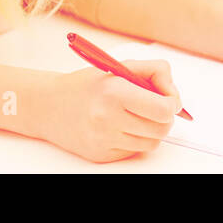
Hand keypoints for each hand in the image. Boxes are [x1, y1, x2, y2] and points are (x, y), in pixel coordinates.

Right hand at [35, 60, 181, 162]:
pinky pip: (134, 151)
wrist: (48, 106)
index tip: (168, 98)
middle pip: (162, 129)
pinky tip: (119, 126)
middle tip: (154, 107)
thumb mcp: (118, 67)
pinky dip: (134, 140)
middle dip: (164, 118)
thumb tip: (174, 95)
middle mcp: (108, 119)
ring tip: (135, 115)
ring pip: (151, 143)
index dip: (172, 103)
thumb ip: (153, 72)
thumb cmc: (86, 85)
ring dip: (150, 130)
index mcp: (115, 92)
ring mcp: (104, 141)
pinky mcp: (101, 156)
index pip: (163, 109)